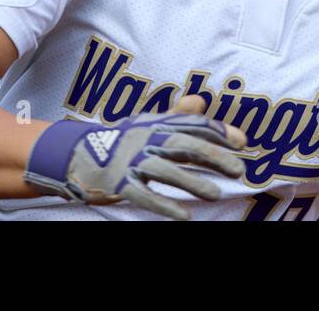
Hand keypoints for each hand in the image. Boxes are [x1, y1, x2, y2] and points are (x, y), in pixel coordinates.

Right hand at [23, 95, 246, 219]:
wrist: (75, 153)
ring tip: (215, 194)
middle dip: (213, 156)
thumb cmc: (121, 139)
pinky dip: (164, 205)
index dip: (218, 132)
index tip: (242, 143)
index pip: (193, 125)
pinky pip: (143, 195)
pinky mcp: (119, 183)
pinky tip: (184, 216)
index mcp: (156, 124)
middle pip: (184, 145)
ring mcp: (131, 161)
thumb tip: (201, 101)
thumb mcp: (147, 123)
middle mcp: (146, 139)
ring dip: (192, 182)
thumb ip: (177, 115)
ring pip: (166, 171)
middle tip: (238, 169)